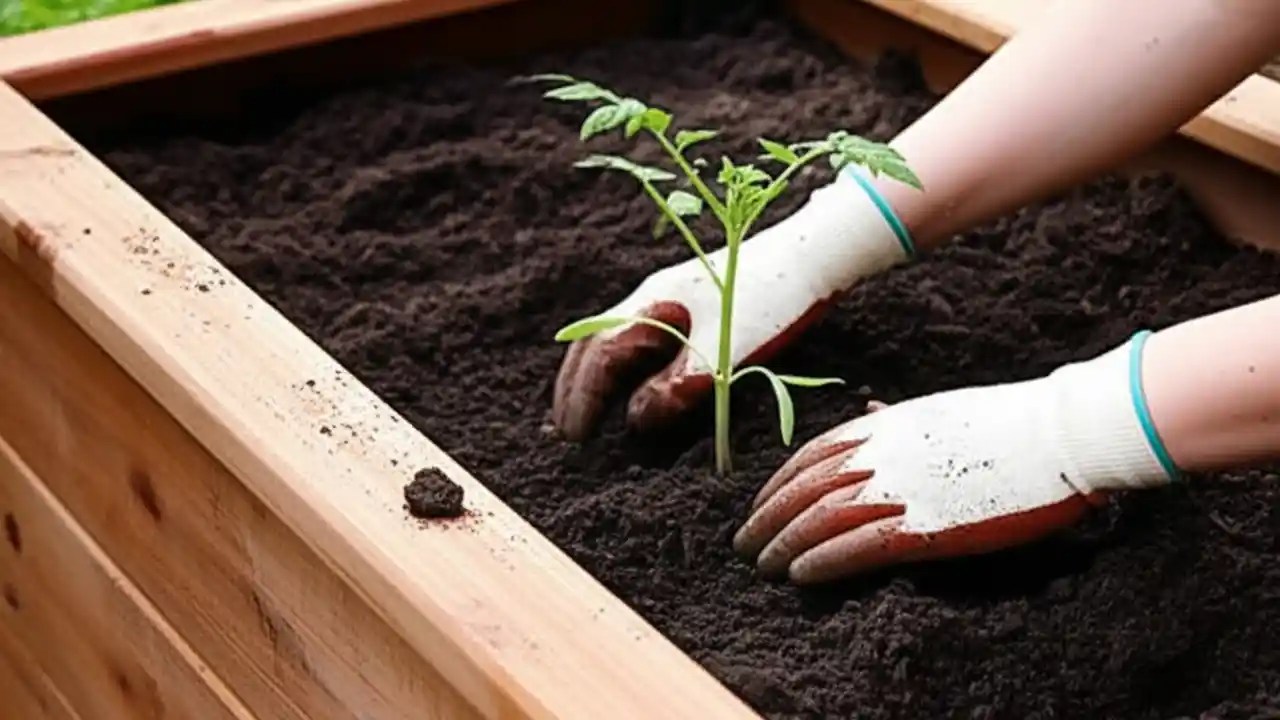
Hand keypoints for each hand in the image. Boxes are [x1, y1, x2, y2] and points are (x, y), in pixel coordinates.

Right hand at [552, 172, 911, 439]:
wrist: (811, 256)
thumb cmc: (770, 302)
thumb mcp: (723, 355)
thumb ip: (675, 389)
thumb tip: (635, 418)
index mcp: (651, 305)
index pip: (599, 358)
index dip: (583, 400)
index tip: (574, 438)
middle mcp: (649, 297)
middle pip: (591, 343)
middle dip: (572, 388)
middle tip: (564, 432)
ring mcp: (665, 297)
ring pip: (608, 337)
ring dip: (590, 375)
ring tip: (583, 412)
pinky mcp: (686, 301)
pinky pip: (632, 336)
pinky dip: (616, 364)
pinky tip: (628, 382)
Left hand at [734, 335, 1177, 583]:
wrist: (1061, 432)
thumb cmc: (1010, 420)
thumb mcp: (940, 407)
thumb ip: (898, 415)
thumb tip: (871, 403)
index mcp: (884, 423)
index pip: (811, 455)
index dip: (778, 484)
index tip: (760, 505)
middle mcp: (883, 452)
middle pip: (805, 487)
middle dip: (768, 518)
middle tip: (744, 544)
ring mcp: (903, 487)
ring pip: (821, 518)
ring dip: (785, 544)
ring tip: (764, 566)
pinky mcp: (928, 525)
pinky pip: (858, 546)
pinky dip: (821, 561)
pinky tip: (800, 576)